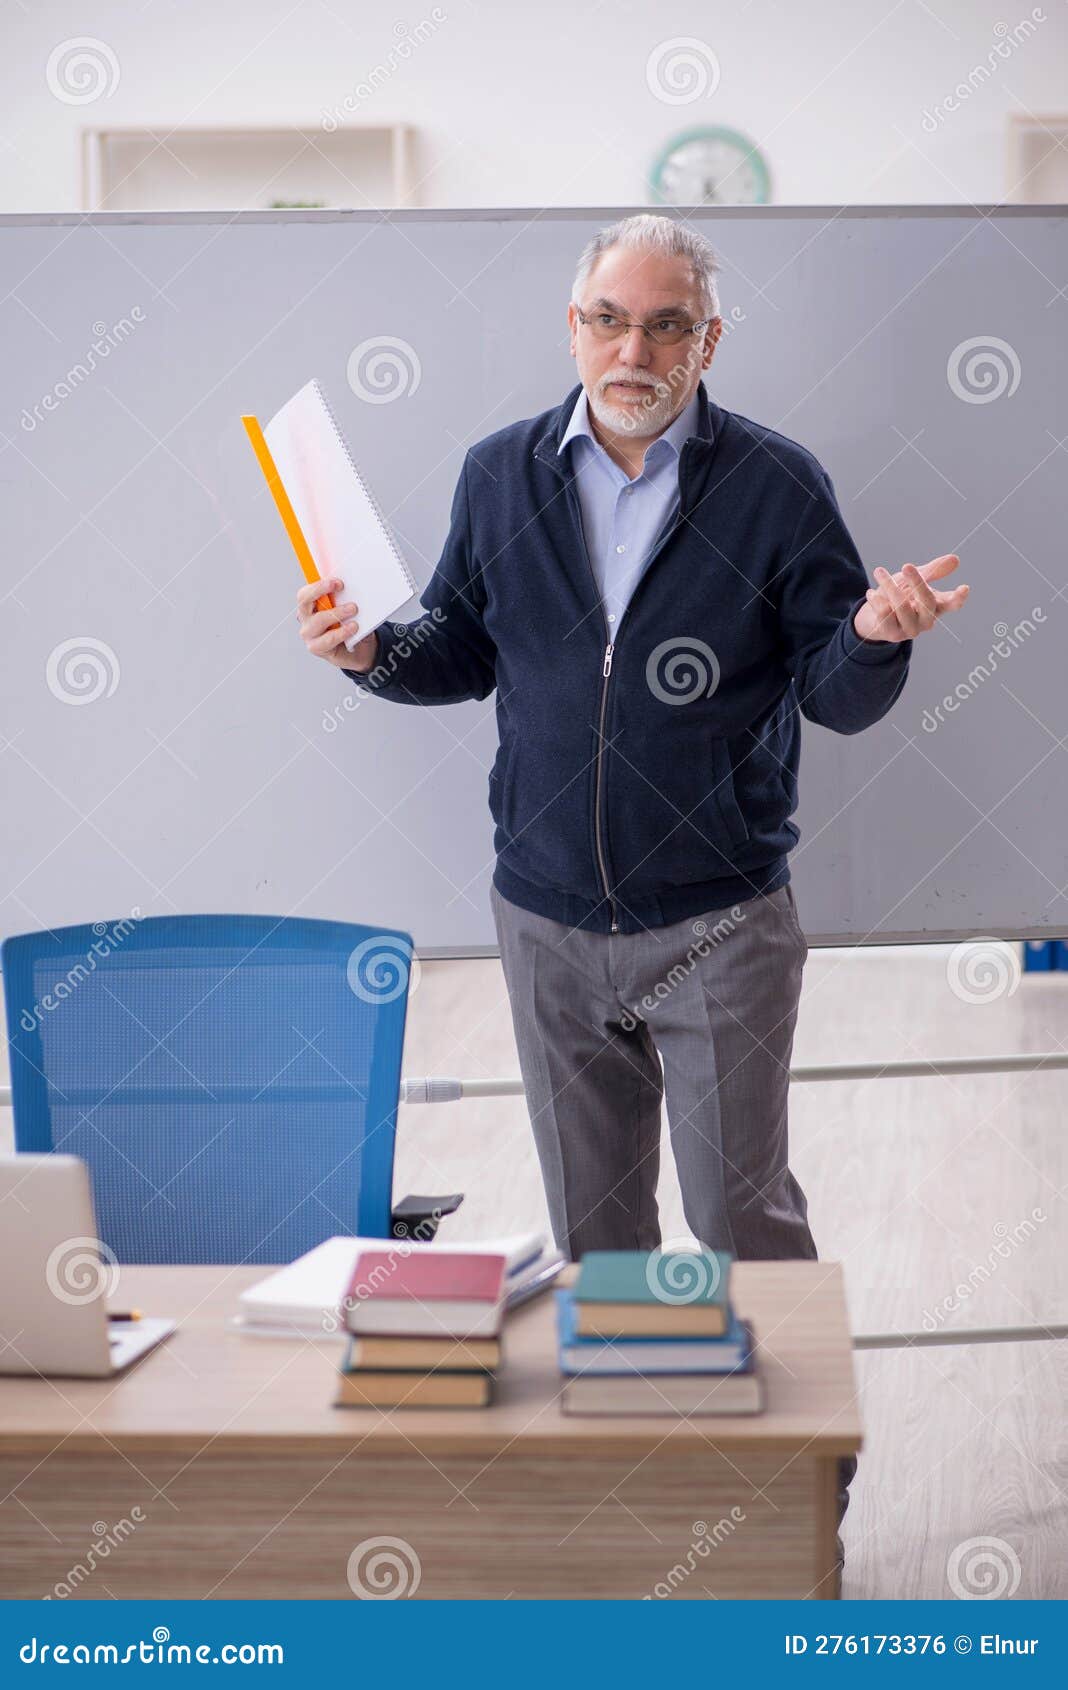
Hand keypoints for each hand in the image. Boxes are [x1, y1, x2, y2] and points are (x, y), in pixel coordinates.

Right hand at [296, 577, 377, 670]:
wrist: (359, 650)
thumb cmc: (350, 625)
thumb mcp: (348, 608)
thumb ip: (344, 598)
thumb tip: (351, 586)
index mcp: (310, 605)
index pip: (305, 592)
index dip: (318, 585)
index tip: (337, 581)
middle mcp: (305, 618)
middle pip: (304, 601)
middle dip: (321, 590)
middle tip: (342, 587)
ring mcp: (309, 633)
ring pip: (318, 620)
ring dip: (337, 612)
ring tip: (353, 609)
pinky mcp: (316, 647)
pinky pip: (328, 638)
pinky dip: (342, 632)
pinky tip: (353, 627)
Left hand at [853, 554, 969, 643]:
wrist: (873, 615)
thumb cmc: (899, 595)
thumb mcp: (915, 580)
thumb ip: (933, 571)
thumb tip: (955, 559)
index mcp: (936, 606)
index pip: (951, 604)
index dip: (958, 597)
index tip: (964, 588)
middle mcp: (926, 620)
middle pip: (927, 601)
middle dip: (917, 581)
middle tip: (906, 565)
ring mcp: (910, 629)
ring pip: (902, 606)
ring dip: (889, 585)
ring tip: (879, 571)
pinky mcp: (893, 634)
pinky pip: (885, 614)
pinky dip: (877, 599)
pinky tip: (871, 592)